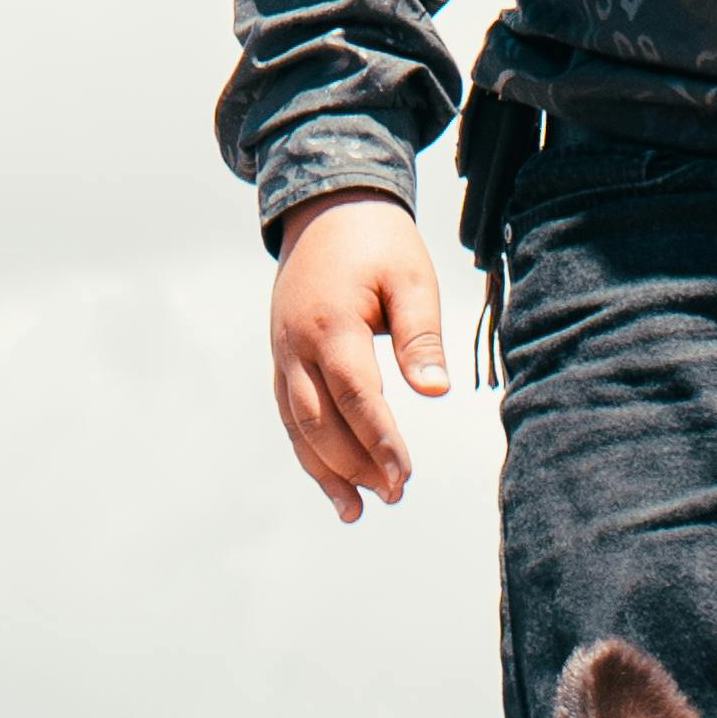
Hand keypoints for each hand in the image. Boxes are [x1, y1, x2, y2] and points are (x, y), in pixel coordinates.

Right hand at [270, 193, 452, 519]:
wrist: (326, 208)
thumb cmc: (377, 242)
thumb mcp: (411, 278)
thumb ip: (420, 336)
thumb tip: (435, 393)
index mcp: (331, 325)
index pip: (357, 397)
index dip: (380, 441)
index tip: (405, 475)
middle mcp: (296, 346)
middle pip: (321, 422)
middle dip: (356, 465)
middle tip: (395, 494)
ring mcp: (282, 354)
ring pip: (298, 426)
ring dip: (327, 470)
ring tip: (359, 509)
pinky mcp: (282, 359)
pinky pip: (290, 414)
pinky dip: (309, 452)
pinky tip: (333, 482)